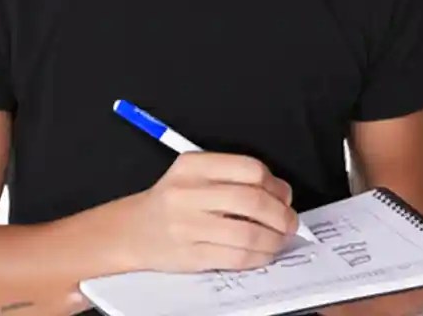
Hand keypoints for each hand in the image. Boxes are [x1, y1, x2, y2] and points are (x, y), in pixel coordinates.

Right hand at [110, 152, 300, 272]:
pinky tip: (261, 253)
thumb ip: (233, 178)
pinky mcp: (190, 255)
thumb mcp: (193, 175)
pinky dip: (259, 257)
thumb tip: (281, 195)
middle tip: (289, 223)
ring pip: (249, 233)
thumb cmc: (171, 202)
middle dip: (282, 216)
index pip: (249, 169)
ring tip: (278, 240)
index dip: (276, 186)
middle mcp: (187, 193)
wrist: (133, 231)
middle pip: (253, 201)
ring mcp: (187, 226)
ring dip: (274, 240)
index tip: (283, 197)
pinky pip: (237, 257)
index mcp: (192, 165)